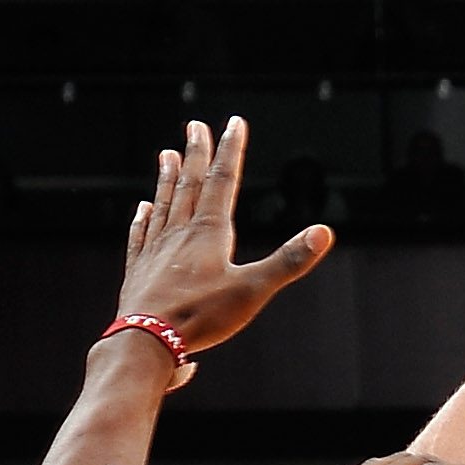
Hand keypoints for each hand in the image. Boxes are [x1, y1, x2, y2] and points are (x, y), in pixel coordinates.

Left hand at [116, 116, 328, 364]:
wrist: (147, 341)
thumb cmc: (201, 317)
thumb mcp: (252, 290)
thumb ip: (288, 261)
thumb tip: (325, 233)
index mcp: (209, 232)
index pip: (223, 181)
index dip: (230, 150)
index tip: (233, 123)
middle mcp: (180, 233)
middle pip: (190, 185)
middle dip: (196, 154)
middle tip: (195, 126)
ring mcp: (156, 250)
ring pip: (164, 205)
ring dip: (167, 179)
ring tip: (167, 155)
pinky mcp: (139, 271)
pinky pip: (140, 237)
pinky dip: (142, 220)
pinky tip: (142, 209)